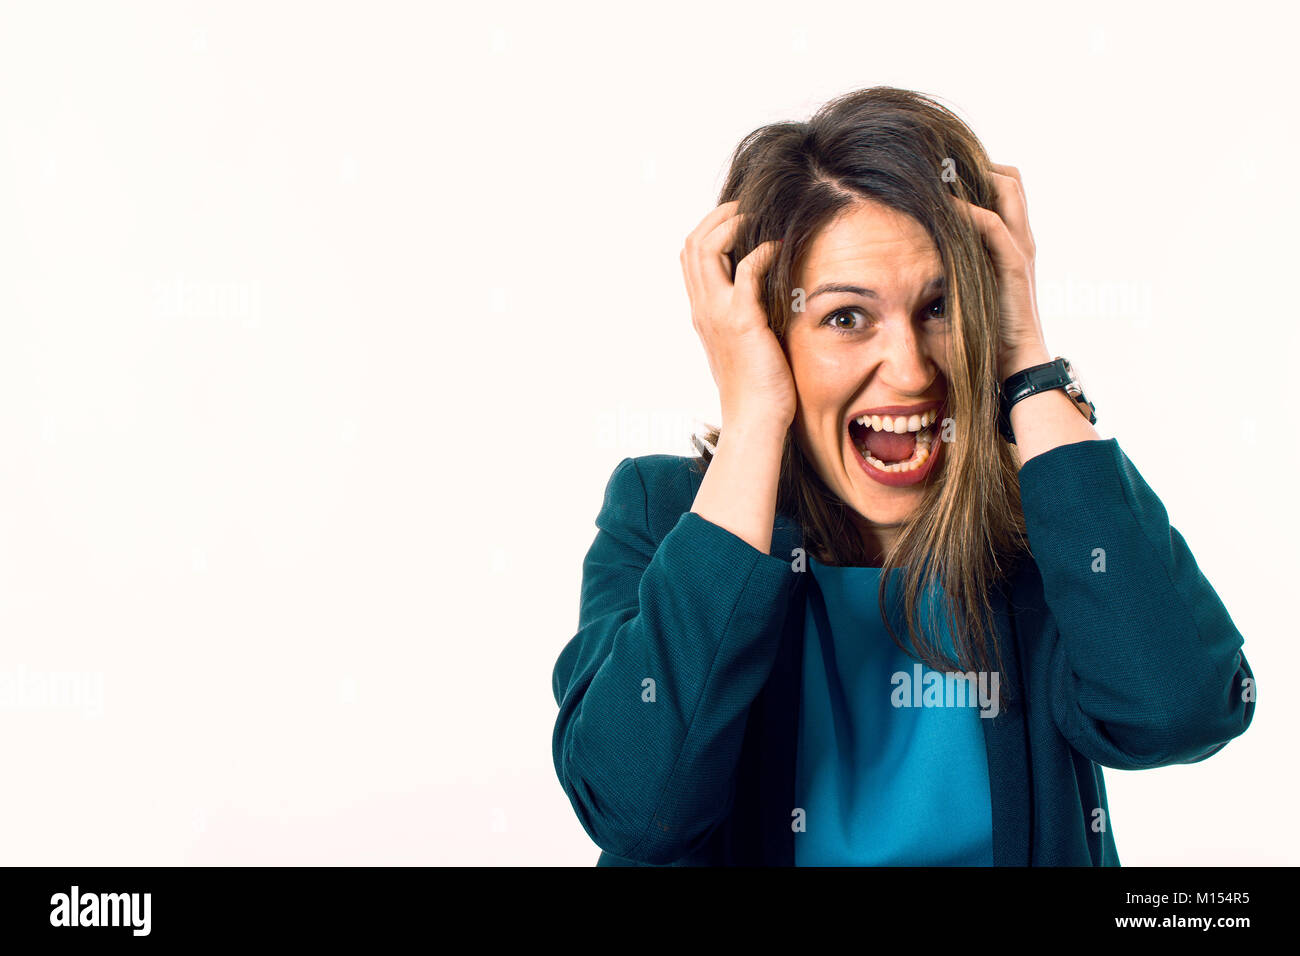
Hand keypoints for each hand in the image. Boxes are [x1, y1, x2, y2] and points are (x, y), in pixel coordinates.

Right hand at [680, 200, 795, 431]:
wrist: (754, 419)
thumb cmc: (756, 388)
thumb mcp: (741, 345)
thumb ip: (742, 318)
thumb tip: (762, 299)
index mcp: (702, 313)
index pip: (689, 258)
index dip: (707, 230)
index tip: (734, 219)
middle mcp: (703, 309)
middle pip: (691, 245)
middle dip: (716, 217)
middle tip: (743, 207)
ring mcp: (718, 314)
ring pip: (706, 249)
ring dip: (730, 225)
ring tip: (753, 219)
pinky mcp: (742, 320)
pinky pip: (746, 270)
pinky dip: (761, 251)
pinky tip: (777, 250)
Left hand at [949, 164, 1051, 379]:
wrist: (1014, 366)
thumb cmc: (985, 337)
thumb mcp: (965, 291)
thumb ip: (951, 270)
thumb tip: (912, 261)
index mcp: (1010, 244)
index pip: (1003, 188)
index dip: (977, 172)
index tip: (940, 170)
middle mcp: (1020, 240)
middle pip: (1009, 178)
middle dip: (976, 164)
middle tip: (939, 164)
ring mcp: (1020, 250)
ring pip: (1006, 189)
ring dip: (972, 176)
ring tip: (938, 171)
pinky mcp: (1014, 265)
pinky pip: (992, 224)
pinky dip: (967, 210)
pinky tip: (942, 205)